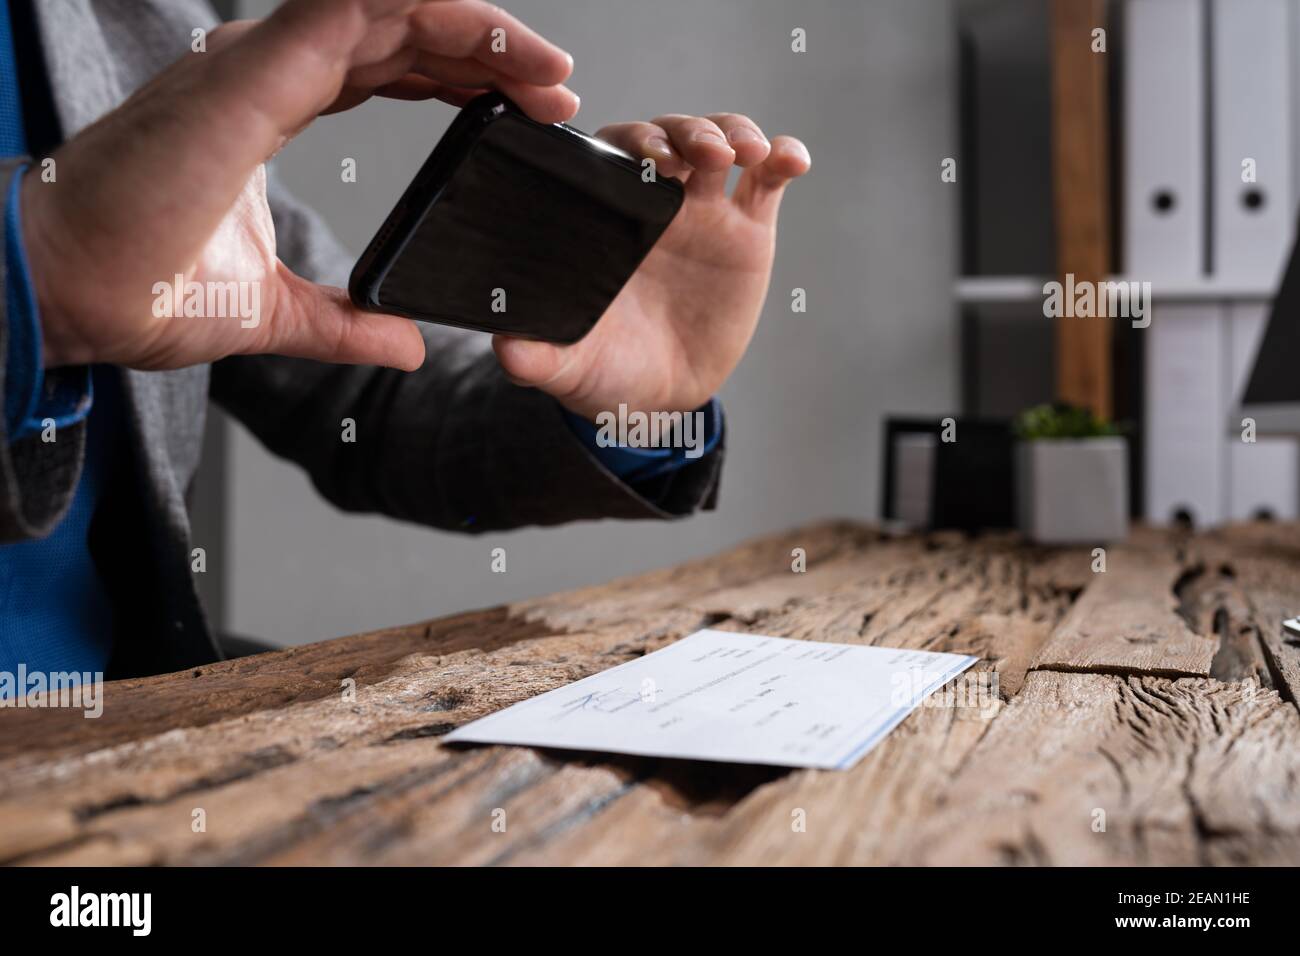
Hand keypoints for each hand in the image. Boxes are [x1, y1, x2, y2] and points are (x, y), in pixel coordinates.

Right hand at [24, 0, 577, 370]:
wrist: (66, 290)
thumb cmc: (140, 288)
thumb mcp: (277, 314)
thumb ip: (345, 323)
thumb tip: (407, 344)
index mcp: (272, 109)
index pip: (387, 66)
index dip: (459, 79)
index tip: (524, 113)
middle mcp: (269, 71)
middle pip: (402, 29)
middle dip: (489, 54)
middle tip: (558, 92)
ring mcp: (260, 61)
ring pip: (392, 5)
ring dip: (478, 32)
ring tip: (548, 73)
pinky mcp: (256, 69)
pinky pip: (356, 5)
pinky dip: (427, 9)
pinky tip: (486, 34)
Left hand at [492, 112, 810, 418]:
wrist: (659, 396)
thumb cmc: (605, 367)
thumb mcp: (568, 365)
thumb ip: (536, 356)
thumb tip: (507, 349)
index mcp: (607, 215)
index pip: (613, 154)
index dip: (631, 143)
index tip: (646, 160)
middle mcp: (654, 201)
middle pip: (671, 135)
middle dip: (686, 133)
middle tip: (701, 155)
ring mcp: (705, 210)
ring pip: (721, 142)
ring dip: (734, 133)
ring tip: (746, 154)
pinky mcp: (749, 229)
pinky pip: (770, 180)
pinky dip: (783, 157)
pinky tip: (792, 160)